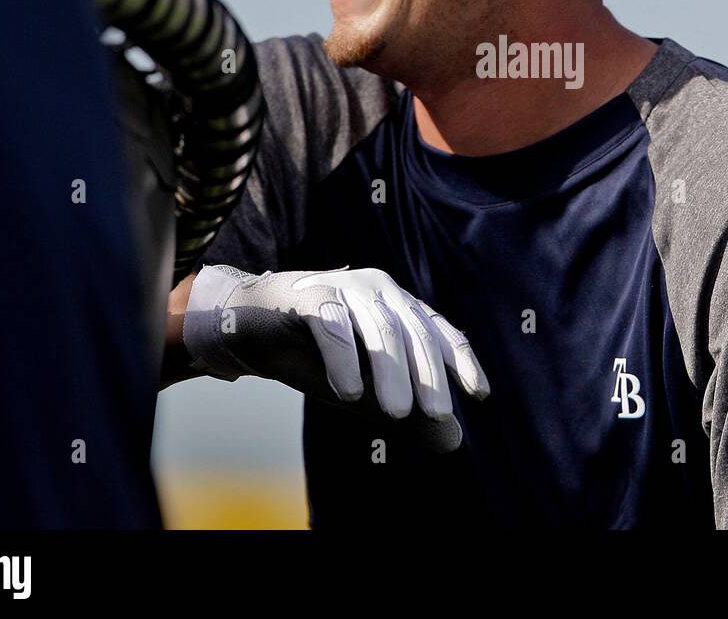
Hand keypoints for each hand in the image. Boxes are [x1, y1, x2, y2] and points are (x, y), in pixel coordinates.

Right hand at [183, 264, 489, 425]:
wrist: (249, 332)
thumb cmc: (314, 356)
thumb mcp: (365, 391)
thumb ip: (407, 412)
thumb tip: (454, 441)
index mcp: (398, 306)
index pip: (438, 330)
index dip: (460, 361)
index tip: (478, 394)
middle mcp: (378, 289)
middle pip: (412, 331)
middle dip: (427, 376)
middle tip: (437, 416)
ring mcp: (344, 286)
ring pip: (377, 328)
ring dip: (389, 372)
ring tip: (396, 413)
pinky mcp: (309, 293)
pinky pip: (333, 323)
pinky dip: (344, 358)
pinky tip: (348, 392)